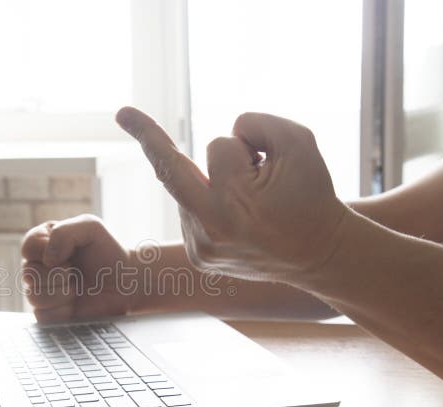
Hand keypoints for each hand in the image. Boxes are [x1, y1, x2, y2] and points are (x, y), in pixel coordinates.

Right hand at [21, 214, 136, 321]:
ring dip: (61, 293)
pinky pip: (43, 316)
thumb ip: (64, 232)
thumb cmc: (108, 252)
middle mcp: (39, 267)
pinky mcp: (50, 314)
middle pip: (29, 273)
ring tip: (77, 288)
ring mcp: (43, 291)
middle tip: (75, 272)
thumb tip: (47, 259)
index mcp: (43, 243)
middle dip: (58, 274)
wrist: (126, 281)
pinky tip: (75, 304)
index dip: (46, 251)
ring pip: (34, 296)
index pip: (28, 247)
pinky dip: (63, 311)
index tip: (69, 254)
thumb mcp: (91, 227)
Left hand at [115, 107, 349, 283]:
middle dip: (151, 141)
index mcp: (237, 202)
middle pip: (173, 170)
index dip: (228, 138)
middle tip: (124, 114)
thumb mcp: (300, 143)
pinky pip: (190, 210)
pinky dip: (209, 202)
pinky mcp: (197, 256)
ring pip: (189, 188)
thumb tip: (224, 137)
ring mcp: (200, 247)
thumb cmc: (312, 195)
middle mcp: (210, 229)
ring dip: (214, 183)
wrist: (321, 255)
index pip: (220, 146)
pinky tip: (238, 216)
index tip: (122, 113)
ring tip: (253, 203)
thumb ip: (259, 123)